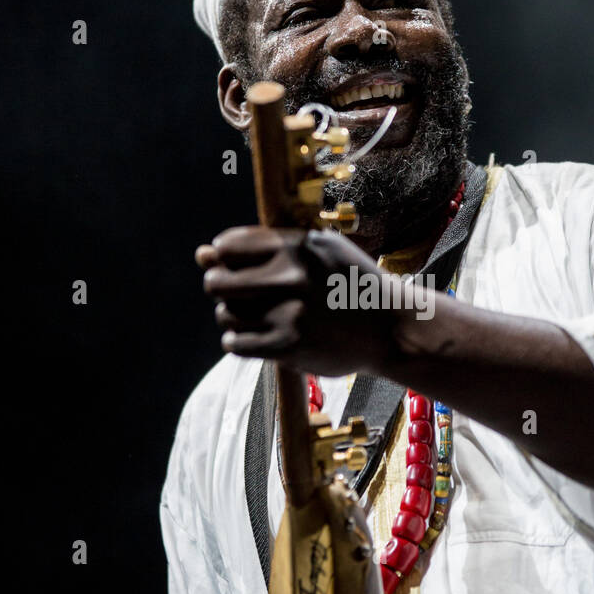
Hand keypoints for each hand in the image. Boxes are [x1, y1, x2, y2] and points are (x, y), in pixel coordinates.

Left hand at [196, 226, 406, 376]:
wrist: (391, 327)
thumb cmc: (349, 283)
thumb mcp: (319, 249)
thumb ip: (261, 247)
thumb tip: (201, 254)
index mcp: (295, 246)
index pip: (226, 246)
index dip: (225, 257)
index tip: (239, 267)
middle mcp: (290, 277)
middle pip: (217, 282)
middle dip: (221, 287)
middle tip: (241, 293)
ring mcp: (288, 314)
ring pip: (225, 314)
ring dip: (234, 316)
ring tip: (259, 316)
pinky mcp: (287, 347)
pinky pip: (235, 343)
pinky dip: (241, 340)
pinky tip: (261, 335)